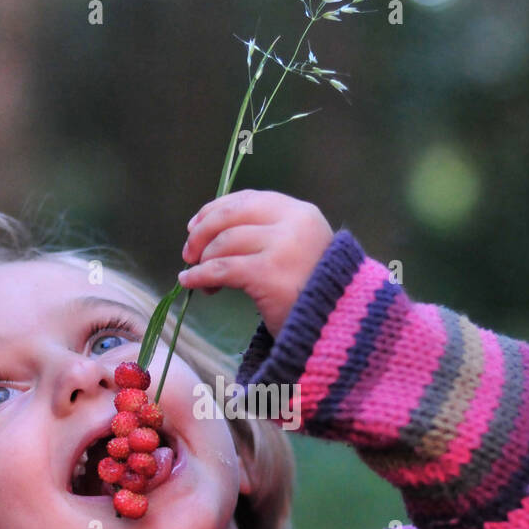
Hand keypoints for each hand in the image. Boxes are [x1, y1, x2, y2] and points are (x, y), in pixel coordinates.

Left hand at [178, 189, 334, 339]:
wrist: (340, 328)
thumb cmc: (315, 294)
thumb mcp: (300, 251)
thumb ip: (266, 234)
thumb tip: (206, 226)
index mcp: (302, 213)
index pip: (248, 200)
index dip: (214, 210)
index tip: (195, 225)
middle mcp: (294, 224)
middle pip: (230, 216)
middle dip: (202, 233)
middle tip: (188, 253)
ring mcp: (282, 247)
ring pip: (222, 243)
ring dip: (202, 261)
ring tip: (198, 279)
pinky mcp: (268, 274)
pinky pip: (220, 269)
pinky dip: (199, 276)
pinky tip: (191, 283)